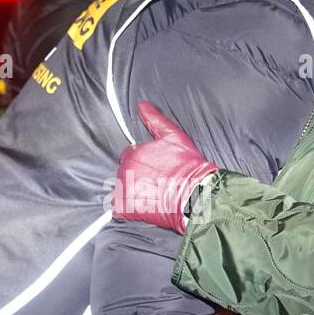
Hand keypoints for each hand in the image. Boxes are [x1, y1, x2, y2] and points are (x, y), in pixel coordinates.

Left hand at [113, 102, 218, 232]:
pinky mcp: (126, 208)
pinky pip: (118, 209)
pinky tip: (143, 207)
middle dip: (137, 176)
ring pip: (121, 189)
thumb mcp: (174, 136)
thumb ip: (155, 119)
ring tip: (154, 194)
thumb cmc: (188, 165)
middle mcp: (125, 170)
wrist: (195, 193)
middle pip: (125, 172)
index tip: (157, 169)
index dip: (144, 162)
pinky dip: (126, 209)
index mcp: (133, 153)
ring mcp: (124, 190)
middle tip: (157, 182)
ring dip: (133, 191)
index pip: (130, 155)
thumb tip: (142, 105)